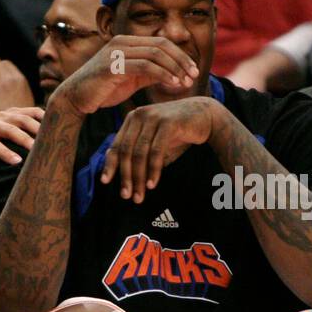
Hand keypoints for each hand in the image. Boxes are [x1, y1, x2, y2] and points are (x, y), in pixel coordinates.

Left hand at [0, 106, 42, 178]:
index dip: (5, 153)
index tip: (17, 162)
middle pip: (10, 130)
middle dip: (24, 140)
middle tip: (37, 150)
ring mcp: (4, 115)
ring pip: (22, 118)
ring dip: (36, 128)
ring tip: (48, 139)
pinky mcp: (14, 111)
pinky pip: (30, 111)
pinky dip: (42, 116)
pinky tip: (52, 125)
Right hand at [57, 35, 198, 116]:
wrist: (74, 100)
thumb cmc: (101, 91)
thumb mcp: (130, 80)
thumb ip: (149, 74)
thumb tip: (172, 74)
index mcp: (126, 42)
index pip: (161, 42)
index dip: (180, 55)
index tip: (193, 70)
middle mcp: (121, 42)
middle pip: (161, 45)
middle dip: (181, 60)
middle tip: (194, 75)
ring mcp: (115, 52)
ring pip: (155, 54)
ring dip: (174, 68)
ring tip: (185, 82)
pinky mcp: (112, 66)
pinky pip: (144, 66)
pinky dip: (162, 75)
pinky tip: (171, 84)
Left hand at [101, 96, 220, 202]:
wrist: (206, 115)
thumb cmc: (177, 132)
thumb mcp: (154, 142)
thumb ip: (138, 154)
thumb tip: (121, 175)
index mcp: (132, 119)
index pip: (116, 145)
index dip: (110, 165)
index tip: (105, 182)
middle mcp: (139, 115)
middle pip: (126, 152)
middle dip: (126, 176)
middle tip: (126, 196)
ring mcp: (154, 117)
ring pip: (140, 153)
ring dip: (139, 178)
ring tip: (139, 195)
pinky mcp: (168, 122)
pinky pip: (156, 151)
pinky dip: (153, 170)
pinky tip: (152, 184)